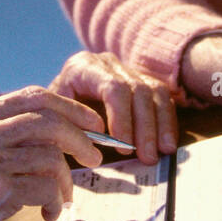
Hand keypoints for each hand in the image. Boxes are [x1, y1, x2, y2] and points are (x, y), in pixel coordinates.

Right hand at [0, 87, 103, 220]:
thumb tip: (49, 133)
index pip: (32, 97)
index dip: (69, 108)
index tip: (90, 123)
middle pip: (48, 121)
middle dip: (81, 138)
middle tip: (94, 156)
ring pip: (51, 157)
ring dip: (65, 181)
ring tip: (61, 198)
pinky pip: (46, 188)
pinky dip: (54, 203)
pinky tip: (46, 214)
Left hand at [48, 50, 177, 163]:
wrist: (56, 101)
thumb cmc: (54, 112)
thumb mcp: (53, 116)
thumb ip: (71, 125)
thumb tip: (95, 139)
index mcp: (83, 67)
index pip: (112, 88)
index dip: (122, 118)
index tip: (124, 146)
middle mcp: (108, 64)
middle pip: (137, 90)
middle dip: (144, 127)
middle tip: (146, 157)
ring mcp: (127, 70)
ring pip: (154, 92)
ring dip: (160, 125)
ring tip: (161, 152)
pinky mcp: (142, 81)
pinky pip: (162, 98)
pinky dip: (167, 121)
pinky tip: (168, 142)